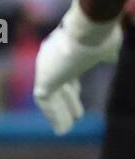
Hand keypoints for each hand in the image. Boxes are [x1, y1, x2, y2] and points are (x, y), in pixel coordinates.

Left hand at [33, 0, 121, 134]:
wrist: (89, 28)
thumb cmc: (102, 35)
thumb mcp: (108, 46)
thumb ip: (107, 54)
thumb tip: (114, 58)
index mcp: (66, 47)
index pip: (68, 70)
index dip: (73, 85)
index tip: (79, 95)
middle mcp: (53, 55)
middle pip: (61, 82)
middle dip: (68, 100)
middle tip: (77, 115)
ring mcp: (47, 67)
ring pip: (53, 94)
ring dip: (60, 112)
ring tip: (65, 130)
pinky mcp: (44, 79)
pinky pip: (45, 102)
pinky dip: (54, 115)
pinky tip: (61, 130)